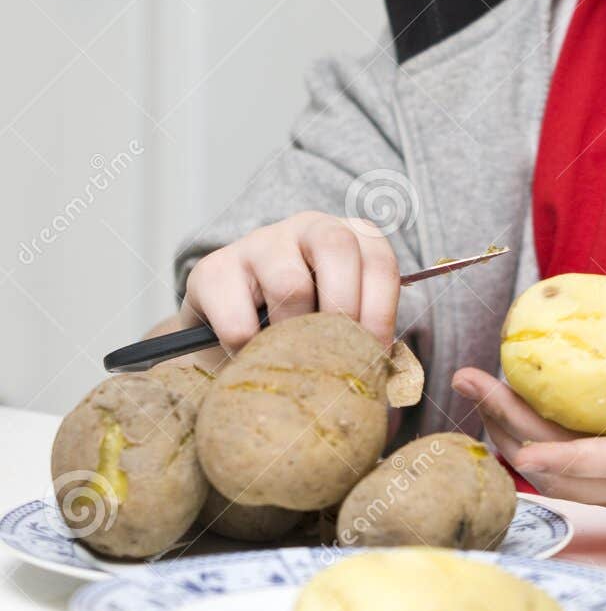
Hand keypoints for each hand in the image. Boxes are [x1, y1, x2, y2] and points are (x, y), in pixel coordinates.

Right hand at [180, 211, 400, 353]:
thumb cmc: (304, 325)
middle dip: (342, 309)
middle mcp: (308, 227)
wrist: (233, 328)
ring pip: (289, 282)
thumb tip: (387, 384)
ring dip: (294, 334)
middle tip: (335, 353)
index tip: (373, 354)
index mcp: (351, 237)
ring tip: (289, 357)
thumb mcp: (340, 322)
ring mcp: (259, 242)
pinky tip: (249, 357)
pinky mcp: (213, 269)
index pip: (378, 260)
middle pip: (336, 248)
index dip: (381, 311)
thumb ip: (365, 338)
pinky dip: (247, 351)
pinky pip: (239, 319)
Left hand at [452, 338, 605, 531]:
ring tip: (479, 391)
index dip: (553, 452)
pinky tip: (519, 414)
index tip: (512, 427)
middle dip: (508, 427)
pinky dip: (540, 446)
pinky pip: (576, 471)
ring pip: (560, 475)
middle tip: (467, 378)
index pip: (602, 463)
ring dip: (514, 437)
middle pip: (560, 468)